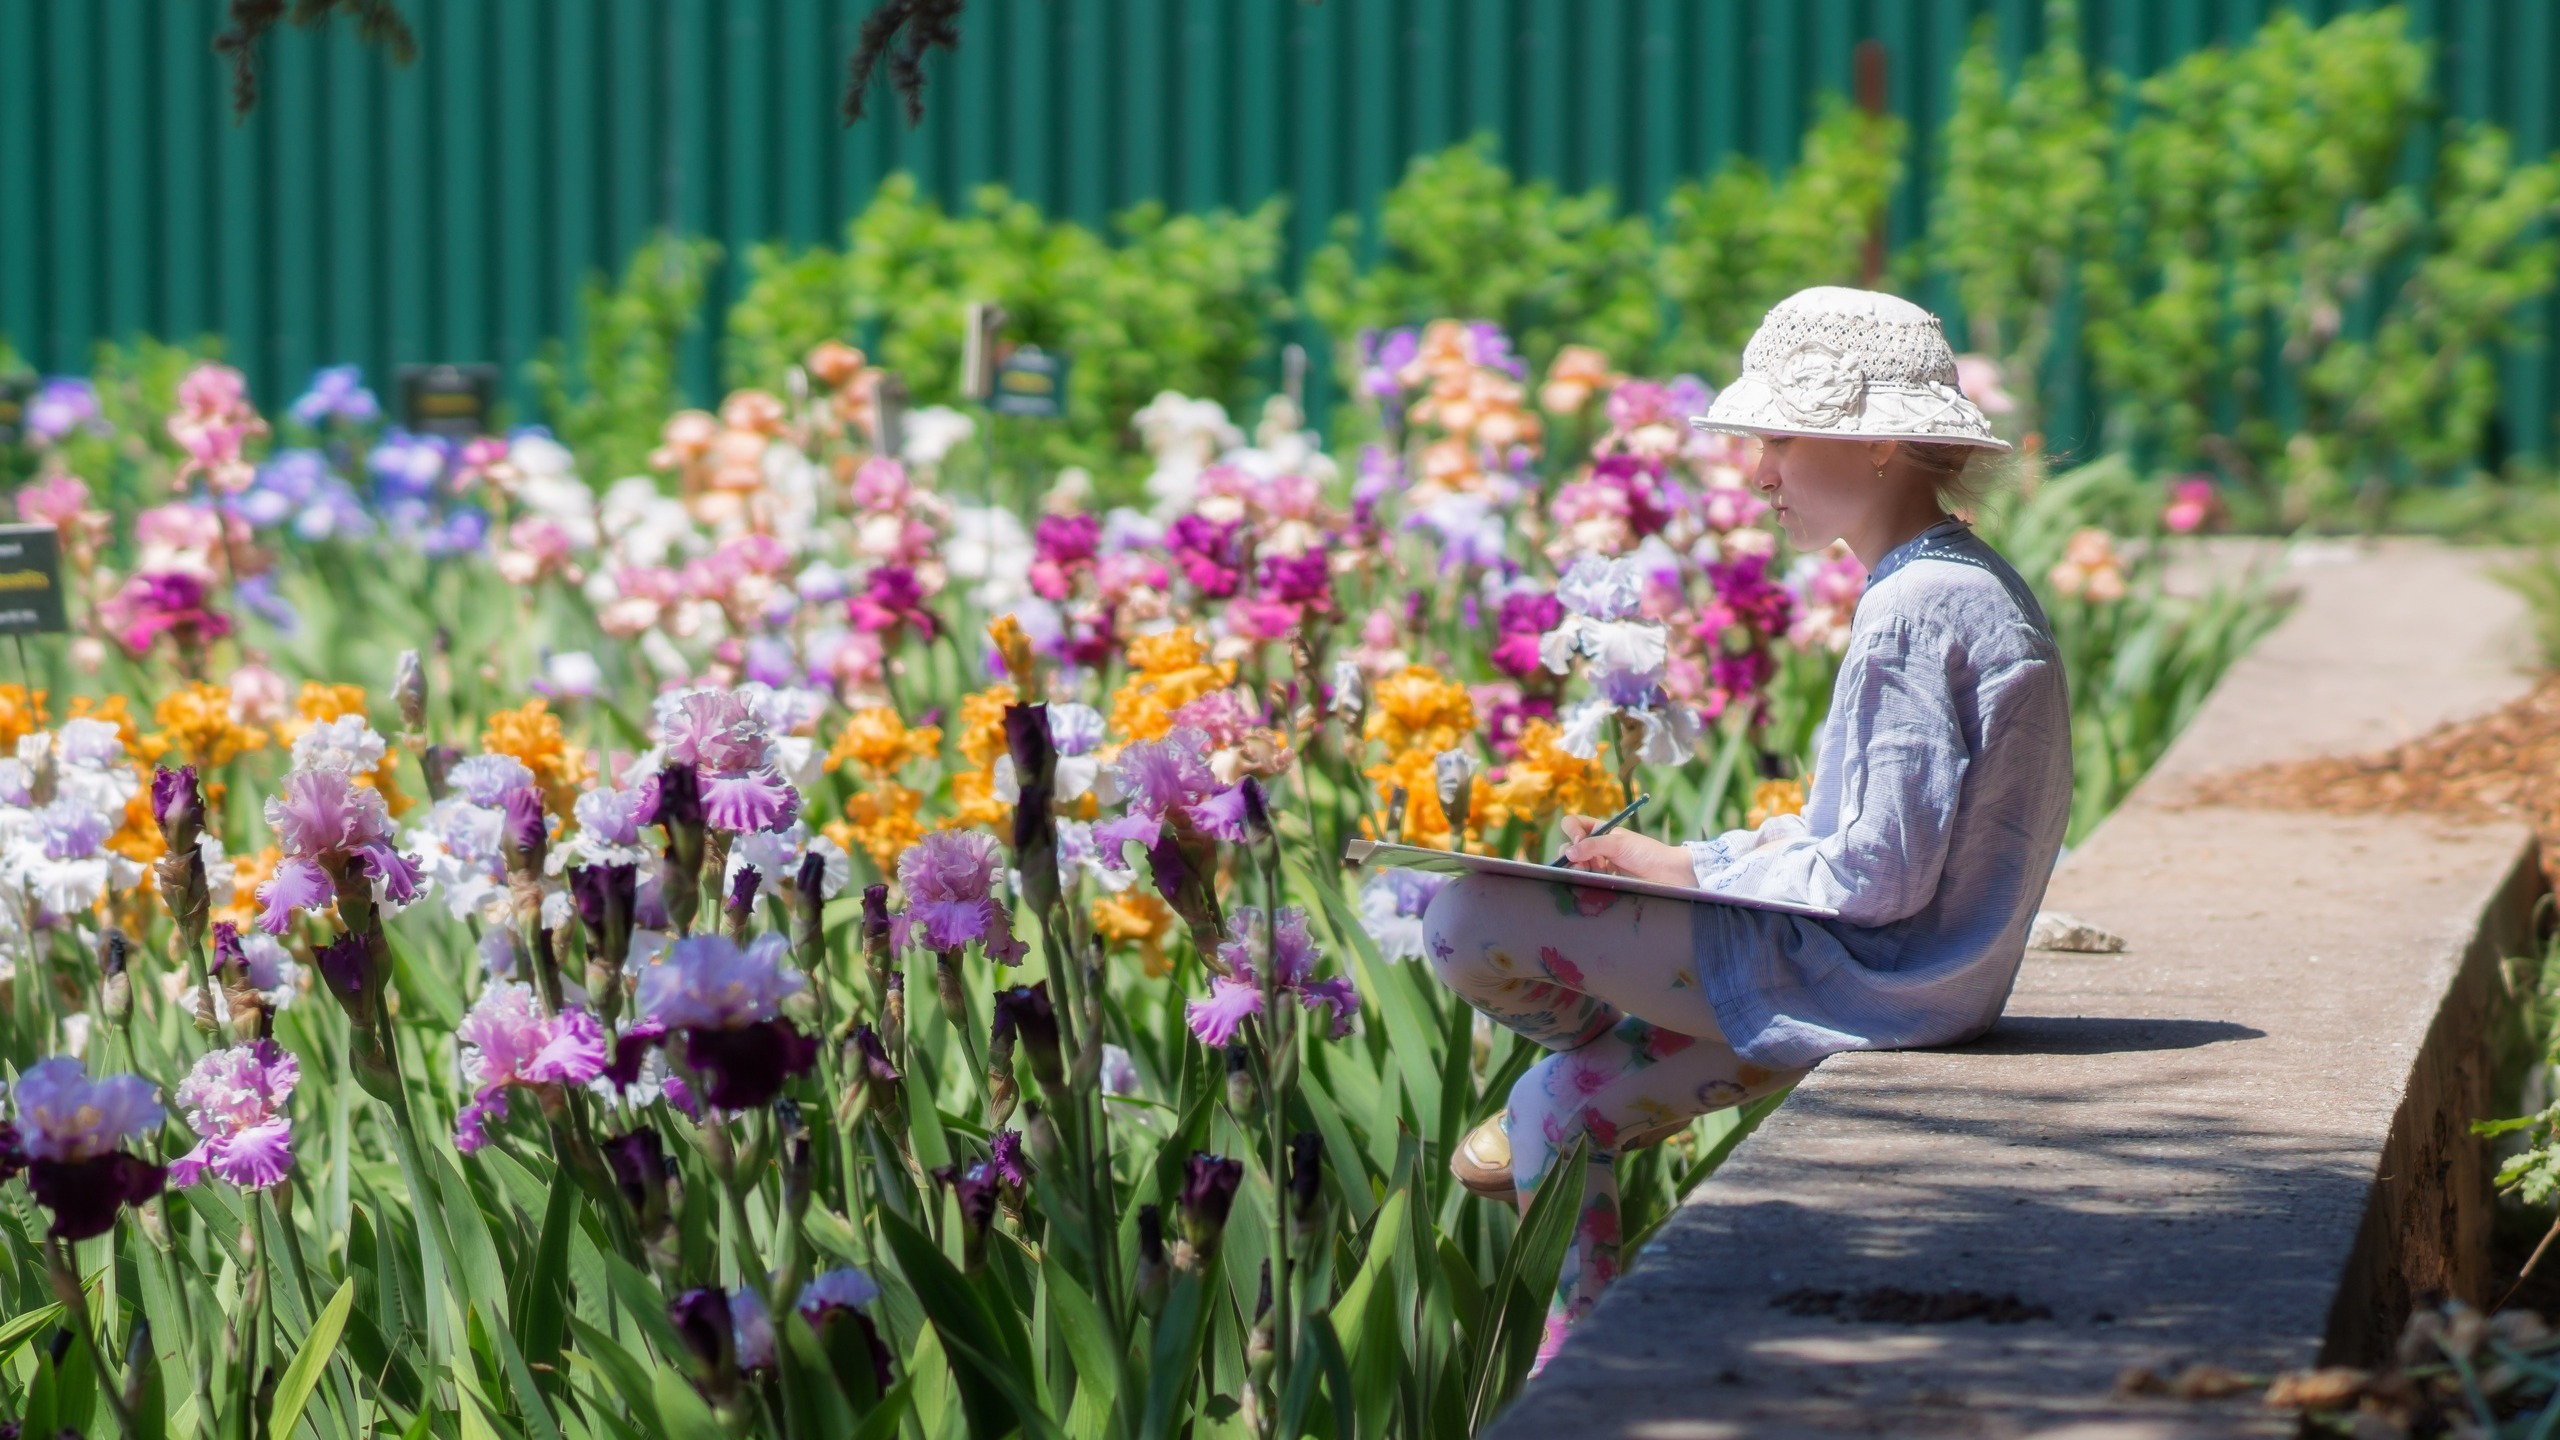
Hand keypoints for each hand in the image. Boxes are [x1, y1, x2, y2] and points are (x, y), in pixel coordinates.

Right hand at [1558, 816, 1695, 886]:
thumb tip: (1568, 853)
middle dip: (1570, 854)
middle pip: (1569, 846)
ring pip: (1574, 865)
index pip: (1574, 824)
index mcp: (1600, 831)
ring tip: (1586, 873)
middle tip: (1582, 863)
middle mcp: (1596, 847)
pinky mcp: (1602, 881)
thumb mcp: (1618, 843)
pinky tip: (1591, 881)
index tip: (1580, 840)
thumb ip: (1592, 845)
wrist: (1667, 874)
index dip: (1572, 831)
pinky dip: (1583, 880)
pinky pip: (1584, 880)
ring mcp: (1598, 865)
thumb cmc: (1647, 853)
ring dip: (1576, 868)